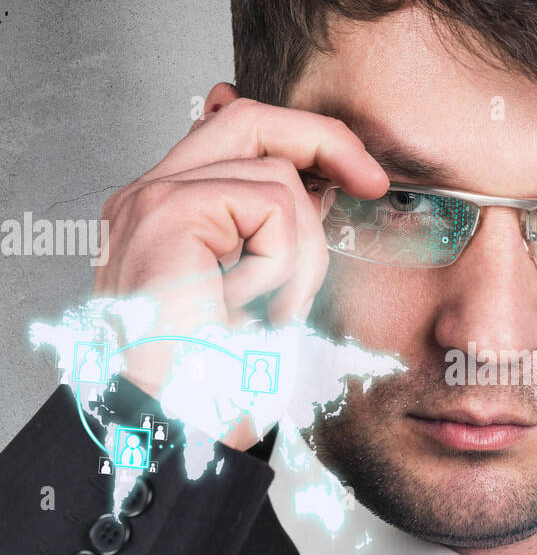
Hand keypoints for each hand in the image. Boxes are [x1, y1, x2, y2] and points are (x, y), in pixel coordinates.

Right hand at [93, 95, 388, 447]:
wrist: (169, 435)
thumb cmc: (210, 387)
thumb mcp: (263, 299)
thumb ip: (275, 236)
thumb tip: (324, 183)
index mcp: (163, 216)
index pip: (231, 134)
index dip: (301, 140)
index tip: (355, 174)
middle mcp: (146, 198)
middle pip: (250, 119)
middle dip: (324, 140)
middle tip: (372, 181)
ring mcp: (151, 200)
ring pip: (276, 176)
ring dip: (303, 253)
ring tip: (274, 311)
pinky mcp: (168, 212)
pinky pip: (272, 206)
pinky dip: (285, 263)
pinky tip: (252, 307)